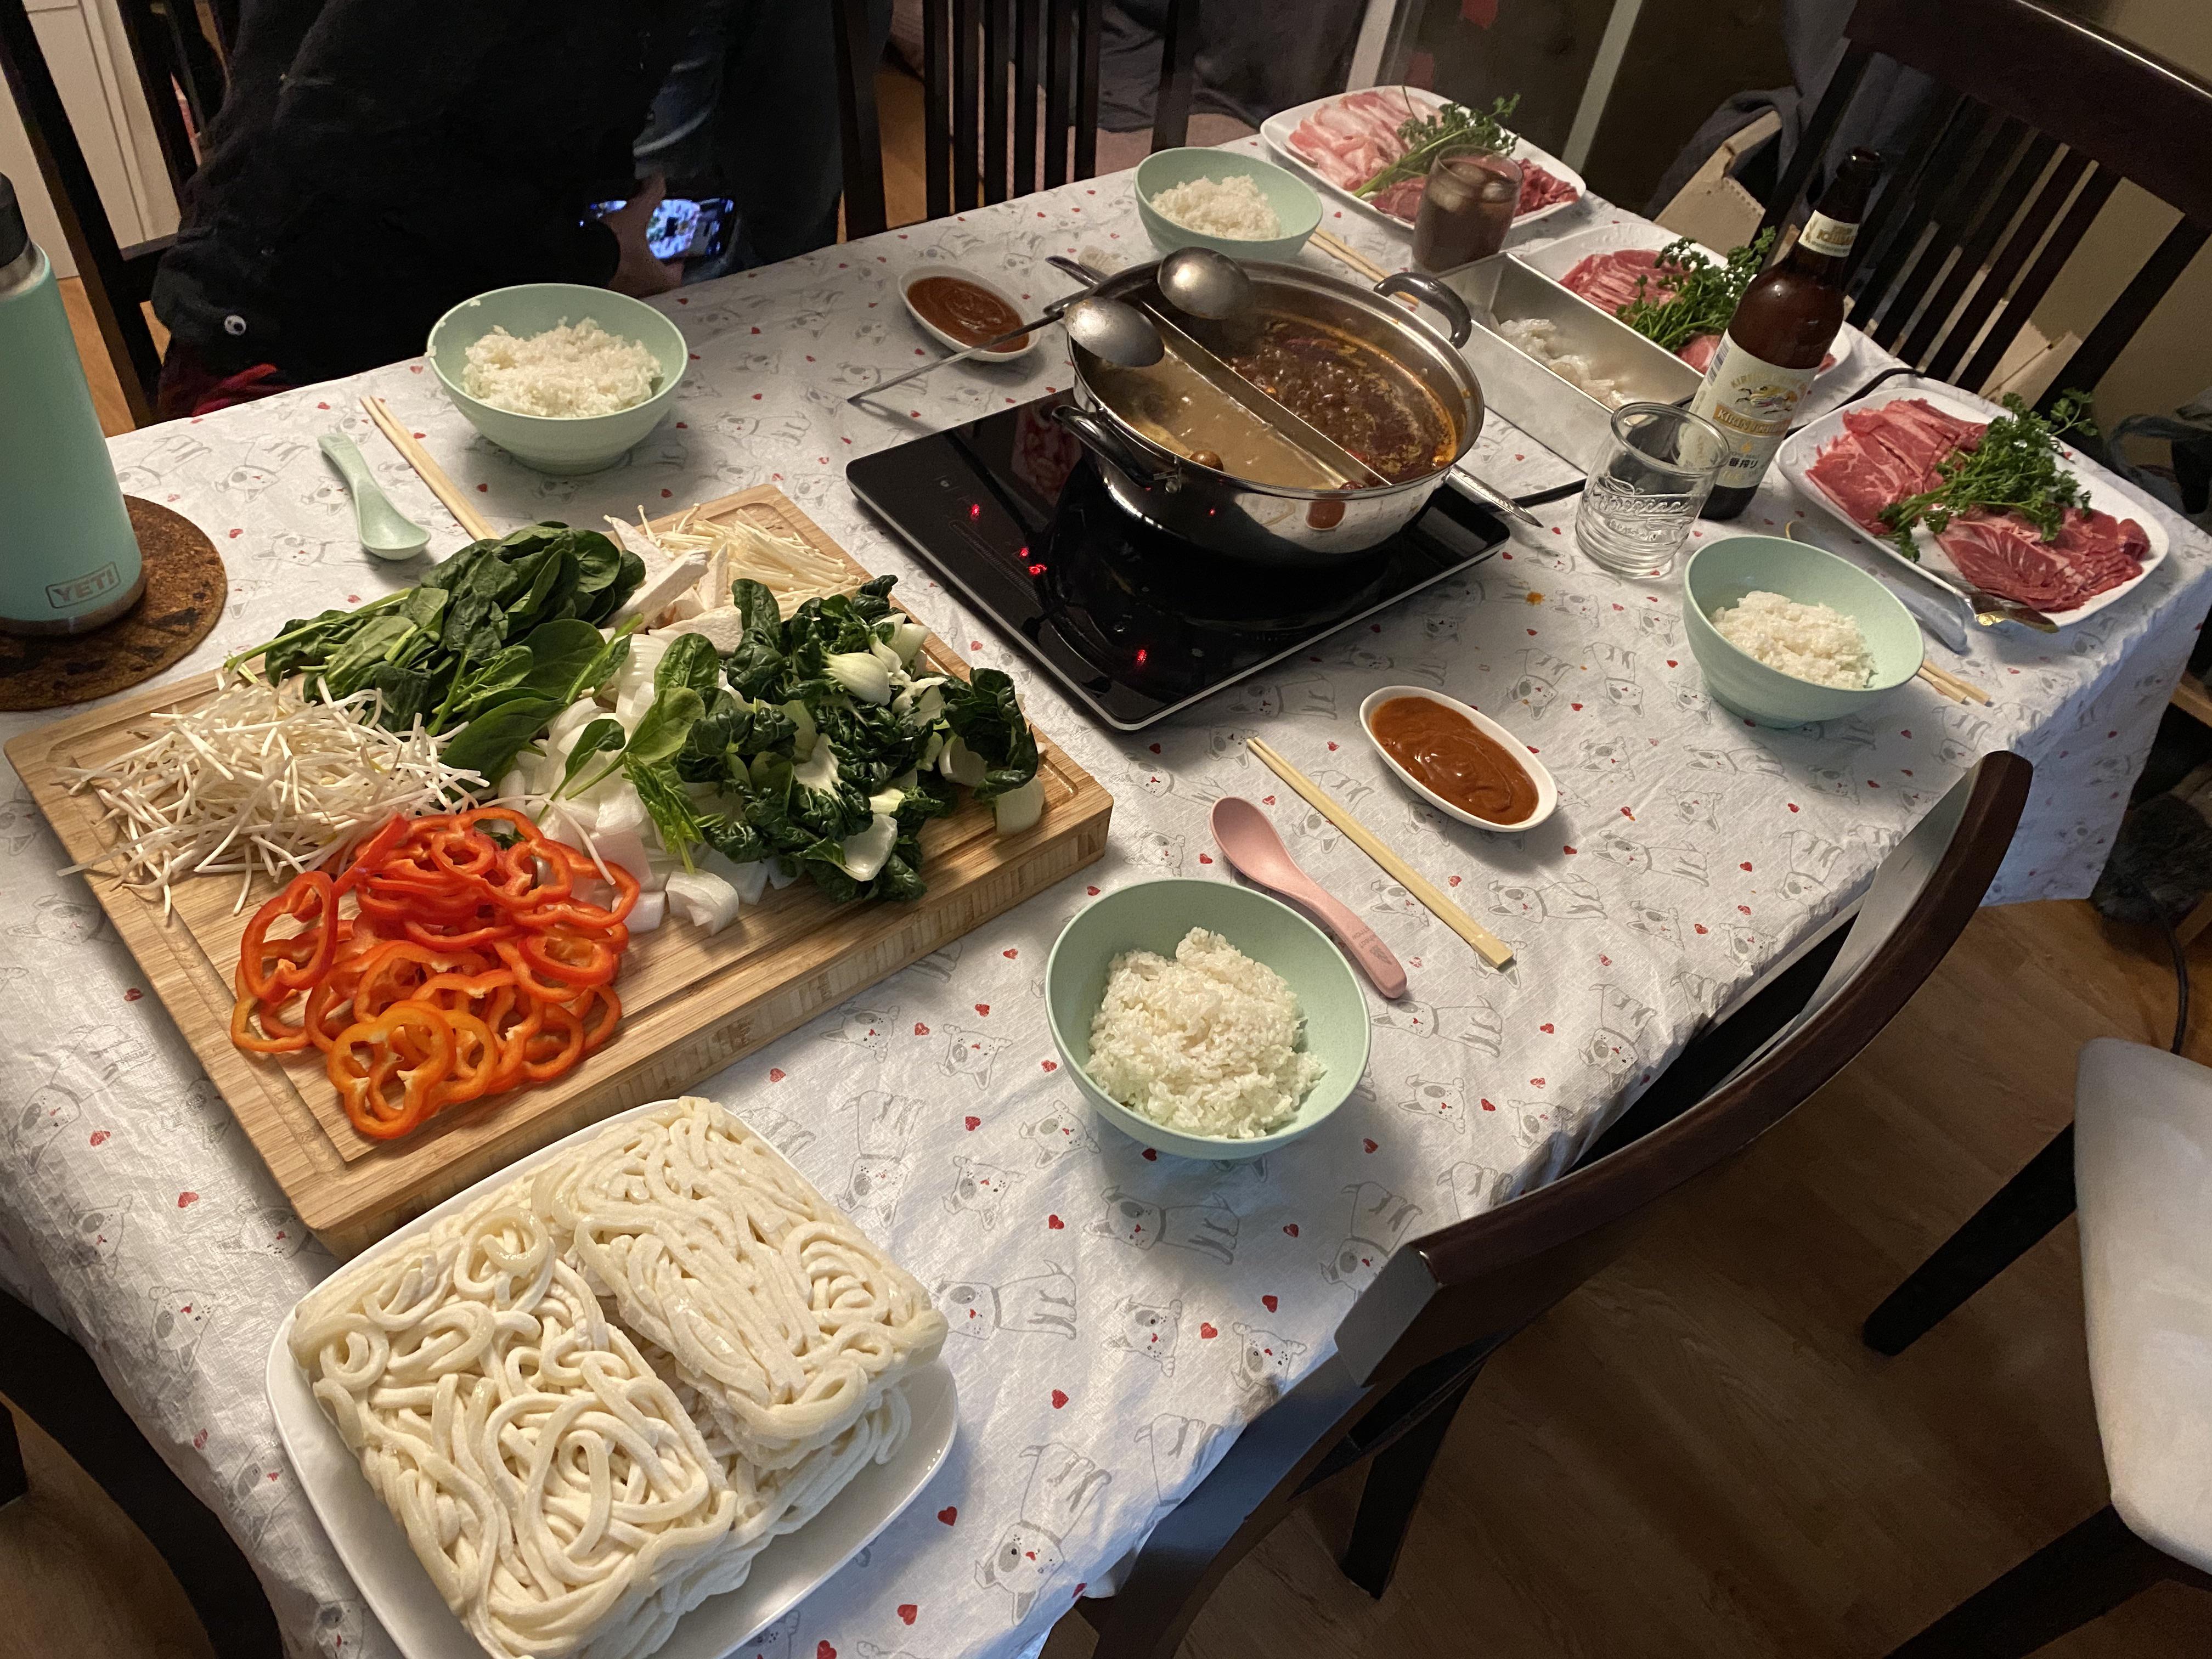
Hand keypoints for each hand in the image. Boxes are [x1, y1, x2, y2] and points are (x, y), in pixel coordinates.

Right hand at [602, 176, 684, 297]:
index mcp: (660, 280)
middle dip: (653, 260)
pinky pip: (616, 279)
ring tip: (627, 244)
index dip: (676, 260)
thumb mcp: (635, 215)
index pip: (676, 273)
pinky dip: (615, 267)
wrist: (578, 262)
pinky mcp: (605, 291)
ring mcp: (624, 294)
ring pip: (635, 278)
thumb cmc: (615, 245)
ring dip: (633, 264)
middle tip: (649, 243)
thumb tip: (658, 179)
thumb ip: (650, 197)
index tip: (672, 248)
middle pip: (655, 276)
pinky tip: (608, 251)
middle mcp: (645, 292)